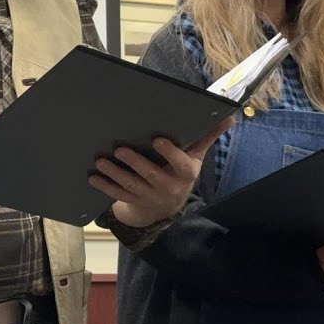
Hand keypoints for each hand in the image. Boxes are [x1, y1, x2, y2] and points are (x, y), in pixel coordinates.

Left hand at [89, 116, 234, 226]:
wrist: (168, 206)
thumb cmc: (182, 172)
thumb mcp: (196, 157)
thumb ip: (208, 136)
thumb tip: (230, 117)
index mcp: (184, 173)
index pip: (179, 163)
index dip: (169, 152)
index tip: (157, 139)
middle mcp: (168, 186)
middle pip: (150, 175)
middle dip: (134, 163)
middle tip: (119, 148)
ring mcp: (149, 196)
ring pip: (131, 186)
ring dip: (114, 174)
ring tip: (101, 160)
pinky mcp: (134, 201)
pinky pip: (118, 195)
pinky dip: (105, 186)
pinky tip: (93, 177)